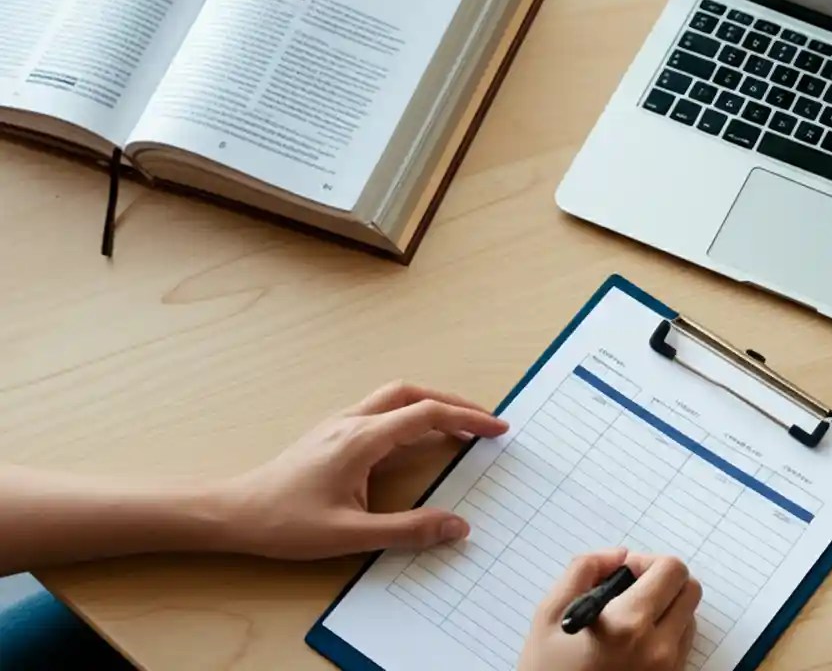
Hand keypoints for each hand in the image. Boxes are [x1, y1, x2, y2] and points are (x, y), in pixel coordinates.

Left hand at [220, 382, 507, 559]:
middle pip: (414, 393)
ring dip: (431, 404)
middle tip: (485, 422)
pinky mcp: (332, 432)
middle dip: (455, 404)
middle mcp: (353, 421)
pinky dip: (410, 414)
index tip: (498, 430)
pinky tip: (415, 438)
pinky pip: (381, 410)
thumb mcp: (350, 535)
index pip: (427, 415)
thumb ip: (408, 530)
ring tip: (458, 426)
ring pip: (395, 397)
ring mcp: (340, 423)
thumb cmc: (286, 523)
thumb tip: (457, 526)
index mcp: (362, 439)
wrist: (235, 513)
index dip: (468, 420)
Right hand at [518, 549, 701, 670]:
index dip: (648, 561)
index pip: (671, 570)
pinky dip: (666, 633)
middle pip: (690, 590)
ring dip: (666, 608)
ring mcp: (669, 670)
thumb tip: (618, 554)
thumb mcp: (548, 615)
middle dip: (663, 581)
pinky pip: (683, 645)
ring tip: (628, 620)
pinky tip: (632, 642)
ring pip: (689, 617)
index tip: (623, 573)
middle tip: (630, 590)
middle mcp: (659, 648)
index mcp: (629, 624)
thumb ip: (583, 570)